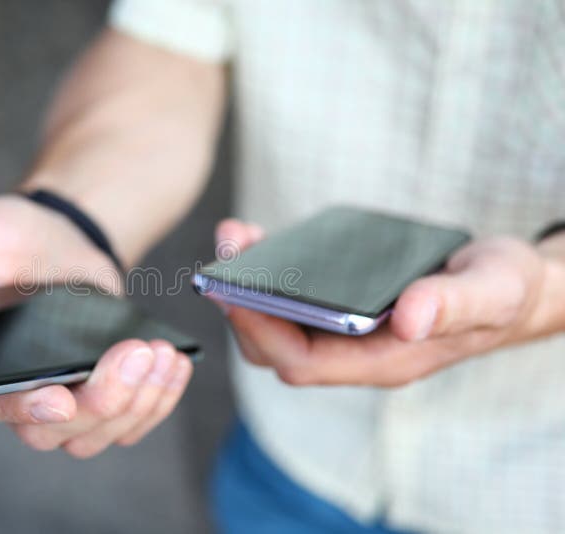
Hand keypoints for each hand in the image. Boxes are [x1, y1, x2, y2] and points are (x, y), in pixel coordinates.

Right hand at [0, 194, 193, 456]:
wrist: (57, 236)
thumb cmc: (2, 237)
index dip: (24, 408)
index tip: (57, 394)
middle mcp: (17, 397)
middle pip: (60, 430)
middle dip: (104, 399)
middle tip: (135, 353)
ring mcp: (66, 399)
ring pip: (103, 432)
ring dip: (140, 398)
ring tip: (161, 354)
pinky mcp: (104, 392)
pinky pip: (136, 417)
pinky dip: (160, 397)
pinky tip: (176, 362)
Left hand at [216, 218, 564, 386]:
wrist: (510, 286)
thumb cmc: (502, 292)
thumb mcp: (491, 292)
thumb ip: (455, 305)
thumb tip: (411, 318)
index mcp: (383, 360)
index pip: (302, 363)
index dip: (262, 332)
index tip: (234, 294)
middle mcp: (355, 353)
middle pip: (276, 346)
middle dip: (241, 305)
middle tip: (224, 257)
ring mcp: (346, 333)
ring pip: (277, 322)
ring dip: (248, 286)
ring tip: (235, 236)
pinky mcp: (343, 308)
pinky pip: (291, 301)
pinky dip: (268, 274)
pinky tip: (260, 239)